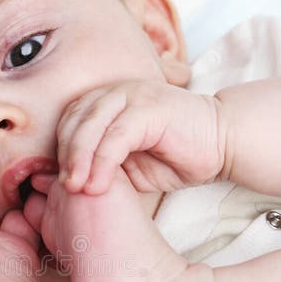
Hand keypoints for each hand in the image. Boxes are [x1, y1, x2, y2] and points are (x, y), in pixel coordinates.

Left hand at [56, 79, 225, 194]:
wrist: (222, 144)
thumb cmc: (176, 157)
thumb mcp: (129, 166)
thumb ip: (101, 167)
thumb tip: (69, 184)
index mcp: (107, 101)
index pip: (70, 122)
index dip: (60, 151)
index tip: (57, 183)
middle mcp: (116, 92)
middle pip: (74, 121)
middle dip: (65, 157)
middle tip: (64, 189)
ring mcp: (134, 95)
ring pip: (91, 125)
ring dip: (79, 160)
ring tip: (76, 189)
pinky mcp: (150, 108)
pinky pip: (116, 136)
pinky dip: (102, 162)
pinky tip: (98, 185)